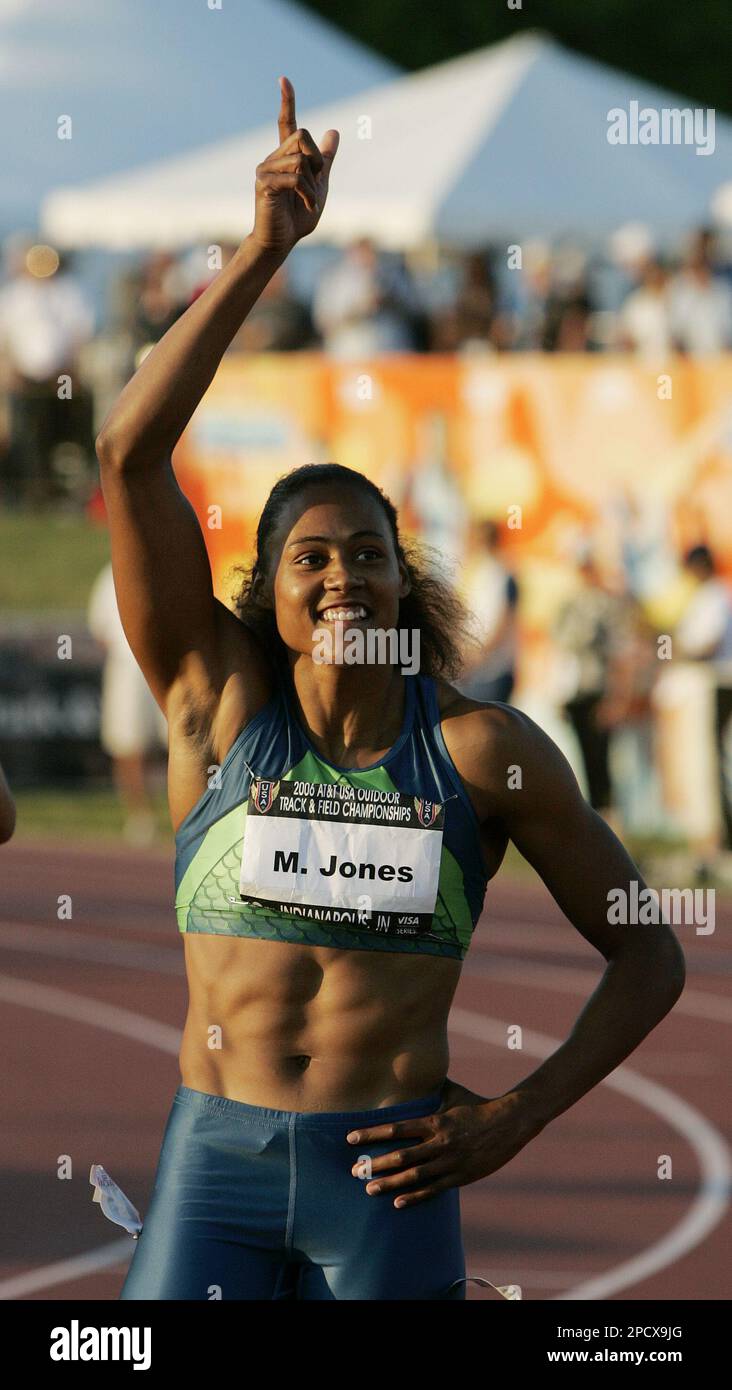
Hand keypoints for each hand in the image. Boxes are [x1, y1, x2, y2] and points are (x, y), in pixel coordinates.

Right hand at [251, 75, 338, 255]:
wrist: (281, 242)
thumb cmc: (298, 218)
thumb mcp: (319, 185)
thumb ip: (326, 160)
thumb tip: (334, 131)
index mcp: (286, 157)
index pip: (286, 123)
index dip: (287, 102)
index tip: (284, 79)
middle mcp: (273, 158)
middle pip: (302, 136)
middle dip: (317, 159)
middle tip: (316, 184)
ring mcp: (265, 169)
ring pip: (301, 158)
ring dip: (313, 183)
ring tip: (308, 200)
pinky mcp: (264, 182)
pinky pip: (295, 176)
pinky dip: (308, 193)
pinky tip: (309, 205)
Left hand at [346, 1079, 545, 1208]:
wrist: (509, 1123)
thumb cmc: (478, 1105)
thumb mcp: (454, 1093)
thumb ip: (433, 1088)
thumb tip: (417, 1072)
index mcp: (435, 1121)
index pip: (397, 1129)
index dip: (372, 1134)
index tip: (351, 1139)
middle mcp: (439, 1143)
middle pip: (401, 1156)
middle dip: (375, 1165)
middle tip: (354, 1172)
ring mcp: (450, 1162)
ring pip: (414, 1176)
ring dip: (390, 1184)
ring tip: (369, 1190)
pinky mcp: (460, 1177)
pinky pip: (433, 1189)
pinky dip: (415, 1197)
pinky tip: (398, 1203)